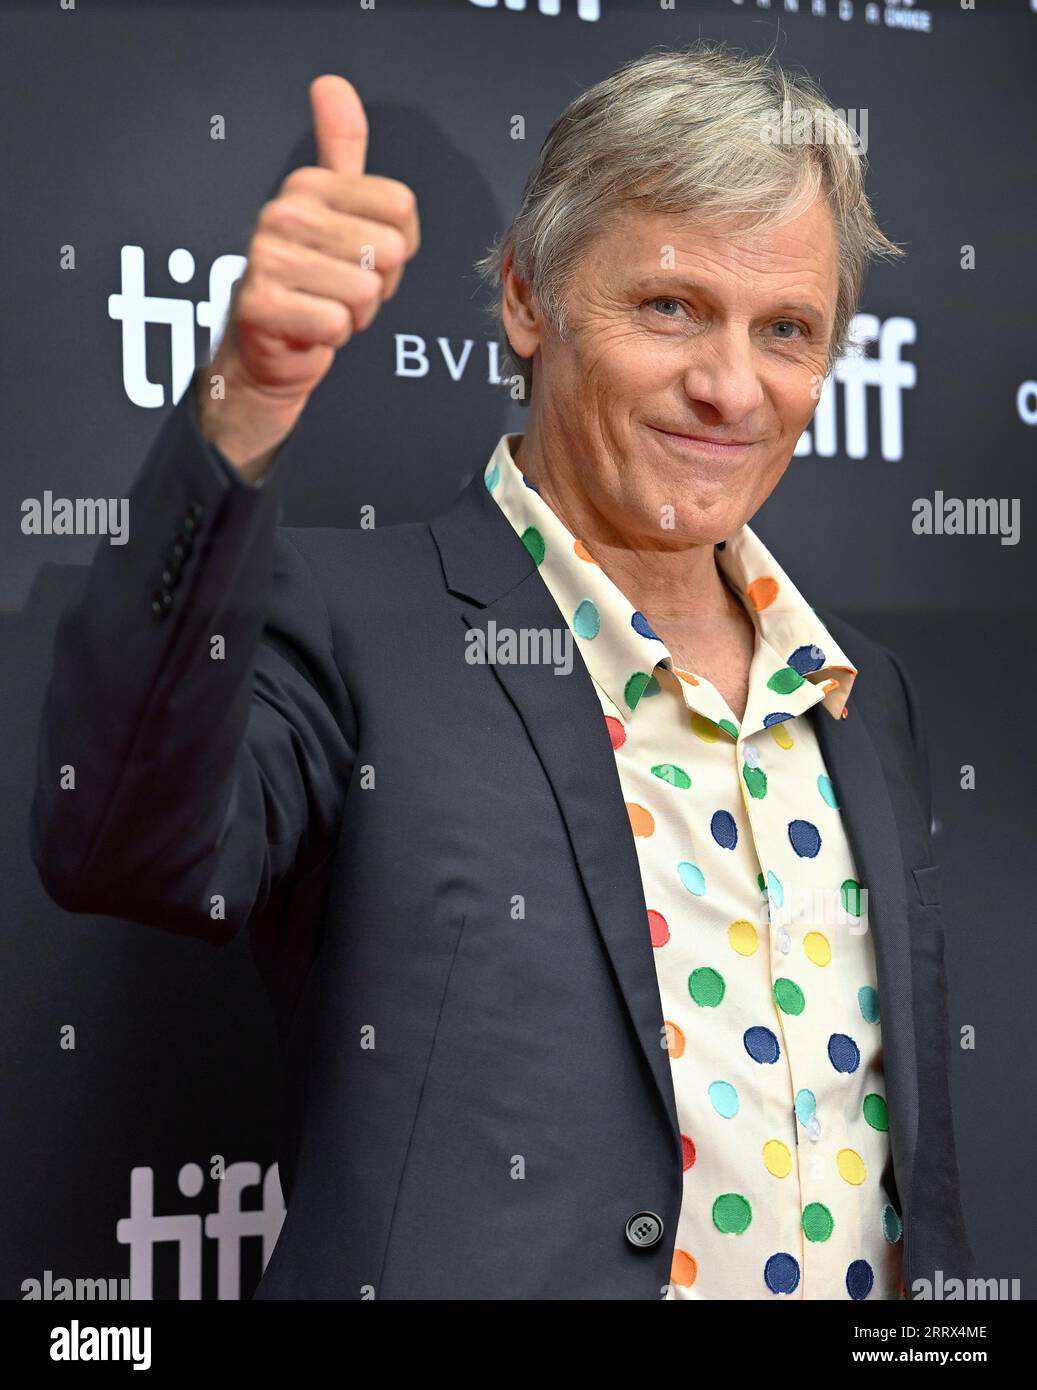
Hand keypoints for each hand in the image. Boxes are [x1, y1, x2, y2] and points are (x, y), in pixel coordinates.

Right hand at [200, 74, 420, 474]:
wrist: (266, 350)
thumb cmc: (311, 284)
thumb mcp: (331, 210)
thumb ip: (340, 149)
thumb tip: (331, 84)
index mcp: (308, 185)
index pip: (400, 208)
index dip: (396, 246)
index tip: (358, 257)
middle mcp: (283, 213)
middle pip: (388, 250)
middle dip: (377, 285)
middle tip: (340, 290)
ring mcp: (268, 258)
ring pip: (365, 291)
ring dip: (355, 314)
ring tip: (323, 308)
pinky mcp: (261, 305)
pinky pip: (337, 324)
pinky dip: (332, 337)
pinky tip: (308, 331)